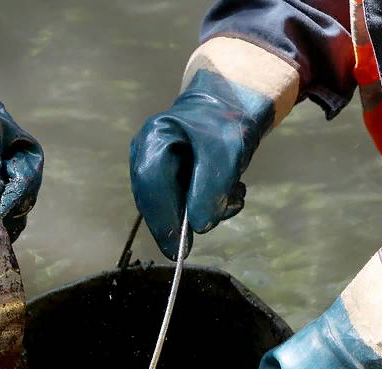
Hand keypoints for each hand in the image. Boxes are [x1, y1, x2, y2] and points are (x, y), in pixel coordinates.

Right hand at [129, 69, 273, 257]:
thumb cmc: (227, 122)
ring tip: (234, 196)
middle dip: (185, 217)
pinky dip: (207, 205)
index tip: (178, 249)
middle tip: (212, 222)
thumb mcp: (226, 153)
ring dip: (204, 209)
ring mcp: (156, 167)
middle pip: (156, 200)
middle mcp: (146, 154)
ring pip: (172, 205)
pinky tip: (230, 193)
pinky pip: (182, 202)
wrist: (233, 106)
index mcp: (153, 139)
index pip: (150, 186)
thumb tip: (199, 225)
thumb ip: (210, 189)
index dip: (162, 220)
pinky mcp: (170, 178)